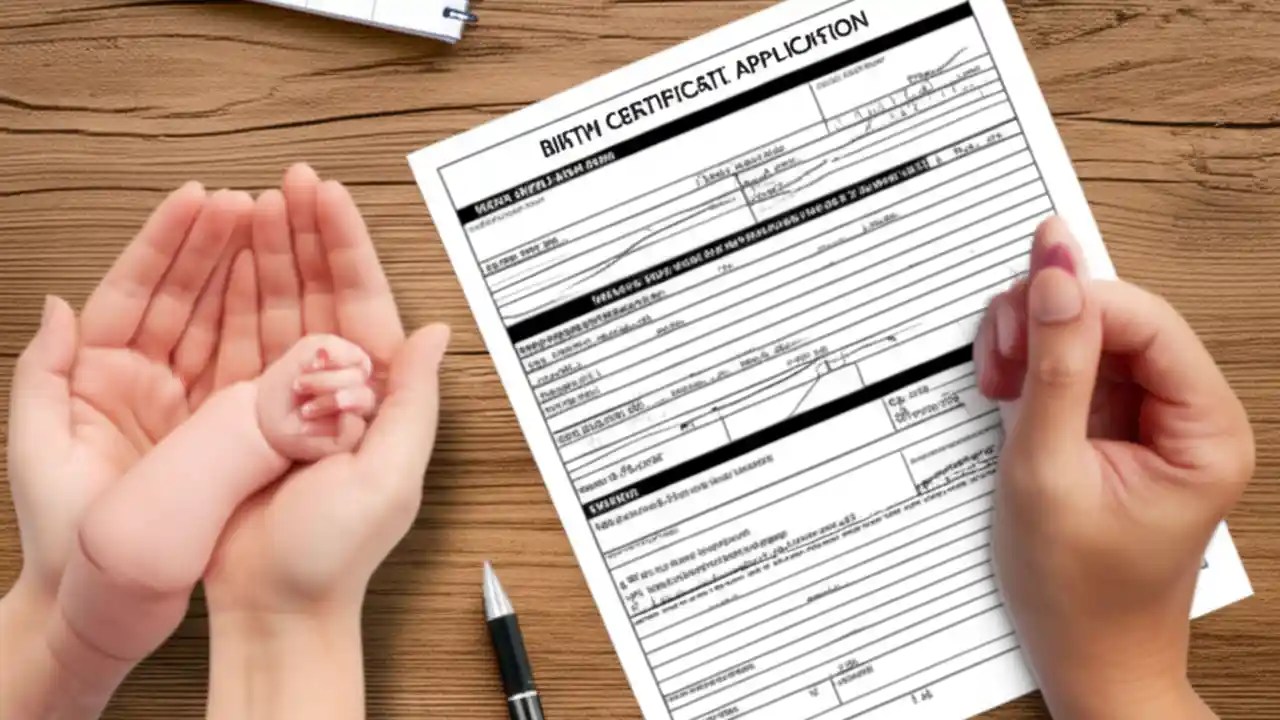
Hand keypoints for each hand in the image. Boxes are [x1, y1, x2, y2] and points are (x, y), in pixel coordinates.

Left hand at [1, 184, 253, 715]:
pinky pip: (249, 367)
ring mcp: (190, 401)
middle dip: (218, 245)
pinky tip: (290, 295)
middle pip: (187, 295)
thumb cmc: (63, 534)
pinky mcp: (225, 430)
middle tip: (252, 202)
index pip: (135, 290)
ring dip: (248, 275)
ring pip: (224, 321)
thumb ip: (41, 374)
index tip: (199, 200)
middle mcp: (148, 378)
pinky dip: (269, 330)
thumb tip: (59, 307)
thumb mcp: (36, 449)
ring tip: (276, 231)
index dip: (167, 243)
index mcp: (98, 373)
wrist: (104, 599)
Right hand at [203, 165, 447, 718]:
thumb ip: (414, 401)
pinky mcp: (242, 411)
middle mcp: (331, 385)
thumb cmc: (337, 551)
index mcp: (375, 392)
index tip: (328, 195)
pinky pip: (234, 340)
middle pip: (316, 290)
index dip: (344, 245)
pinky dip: (228, 297)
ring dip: (265, 254)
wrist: (276, 604)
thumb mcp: (392, 475)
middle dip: (303, 234)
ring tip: (252, 204)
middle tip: (287, 181)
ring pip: (274, 305)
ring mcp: (284, 395)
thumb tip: (443, 333)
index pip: (361, 299)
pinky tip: (223, 259)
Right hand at [974, 218, 1253, 718]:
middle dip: (1048, 321)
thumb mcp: (1050, 471)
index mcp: (1206, 431)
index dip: (1077, 300)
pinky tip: (1008, 390)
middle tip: (1001, 354)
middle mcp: (1190, 417)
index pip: (1146, 321)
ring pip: (1091, 334)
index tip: (1018, 297)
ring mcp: (1152, 420)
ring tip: (999, 379)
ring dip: (1034, 341)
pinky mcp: (1116, 427)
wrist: (1081, 656)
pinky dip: (1032, 368)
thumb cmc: (1079, 593)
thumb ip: (1053, 366)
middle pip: (1119, 318)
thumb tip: (1056, 274)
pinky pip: (1075, 367)